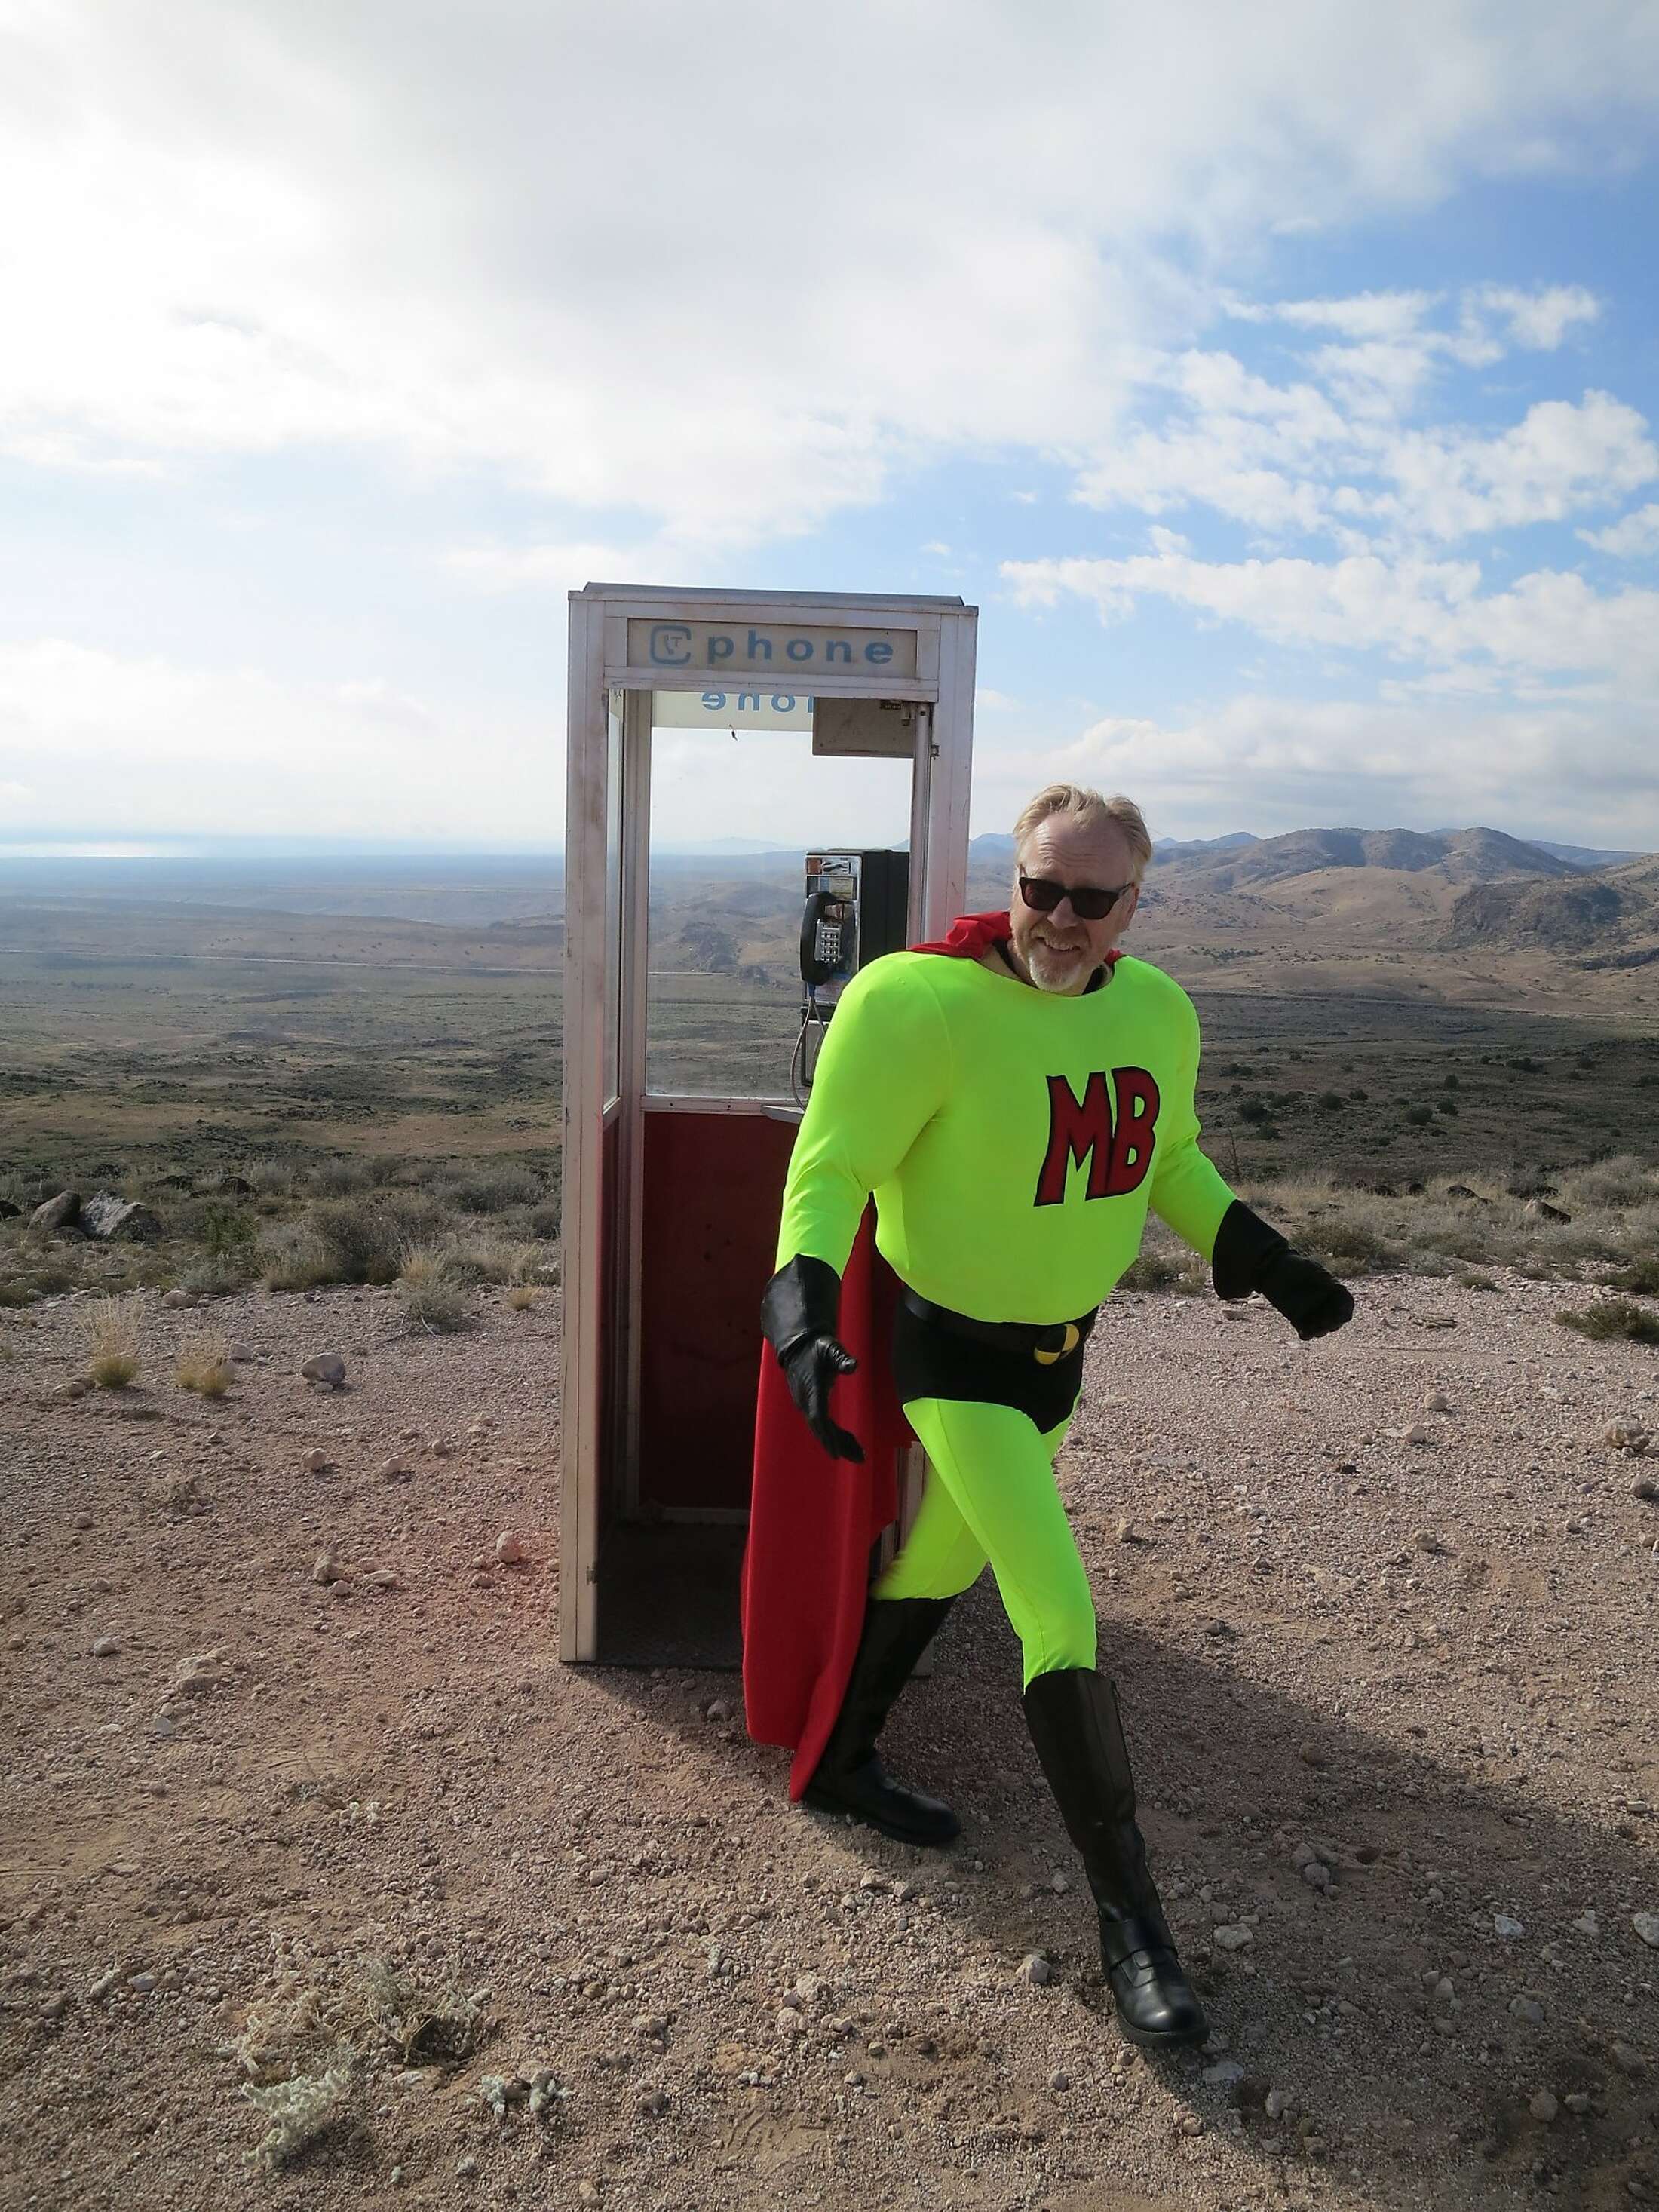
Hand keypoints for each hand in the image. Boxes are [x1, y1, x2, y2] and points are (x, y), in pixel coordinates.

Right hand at [779, 1336, 864, 1461]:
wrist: (797, 1345)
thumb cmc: (816, 1347)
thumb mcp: (830, 1348)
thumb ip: (841, 1358)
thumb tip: (853, 1365)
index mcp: (812, 1389)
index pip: (819, 1417)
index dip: (827, 1435)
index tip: (836, 1453)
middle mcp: (806, 1401)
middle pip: (821, 1429)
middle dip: (838, 1445)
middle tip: (860, 1458)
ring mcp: (806, 1404)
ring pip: (821, 1429)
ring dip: (838, 1443)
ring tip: (859, 1455)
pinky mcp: (809, 1404)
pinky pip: (821, 1424)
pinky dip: (834, 1434)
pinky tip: (849, 1441)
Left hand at [1256, 1249, 1354, 1340]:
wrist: (1273, 1269)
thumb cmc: (1295, 1266)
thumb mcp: (1315, 1271)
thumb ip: (1328, 1282)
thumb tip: (1341, 1291)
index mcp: (1333, 1291)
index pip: (1346, 1304)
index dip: (1346, 1311)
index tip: (1343, 1315)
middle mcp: (1324, 1304)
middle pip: (1336, 1320)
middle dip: (1333, 1323)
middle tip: (1325, 1322)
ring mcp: (1312, 1313)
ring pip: (1322, 1329)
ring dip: (1320, 1330)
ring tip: (1312, 1327)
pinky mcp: (1297, 1319)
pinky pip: (1306, 1332)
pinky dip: (1306, 1334)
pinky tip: (1301, 1331)